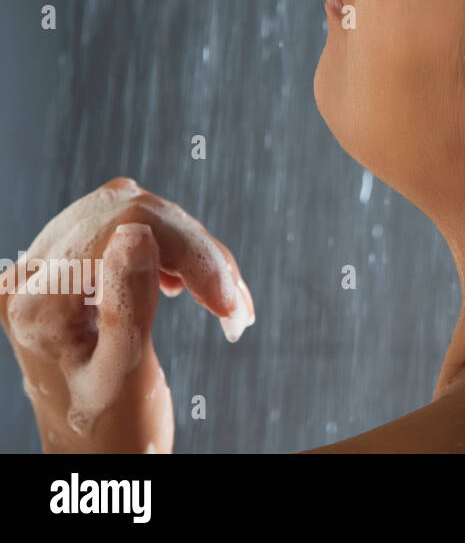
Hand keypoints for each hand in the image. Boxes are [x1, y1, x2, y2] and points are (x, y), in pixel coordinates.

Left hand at [0, 177, 253, 451]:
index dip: (187, 248)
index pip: (119, 224)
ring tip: (219, 297)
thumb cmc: (112, 432)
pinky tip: (181, 286)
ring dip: (188, 249)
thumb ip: (126, 301)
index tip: (227, 298)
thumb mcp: (124, 372)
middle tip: (231, 301)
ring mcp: (44, 270)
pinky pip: (123, 228)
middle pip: (126, 210)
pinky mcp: (66, 270)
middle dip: (194, 249)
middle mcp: (28, 278)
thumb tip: (138, 231)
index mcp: (35, 304)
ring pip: (131, 212)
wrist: (100, 458)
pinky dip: (168, 252)